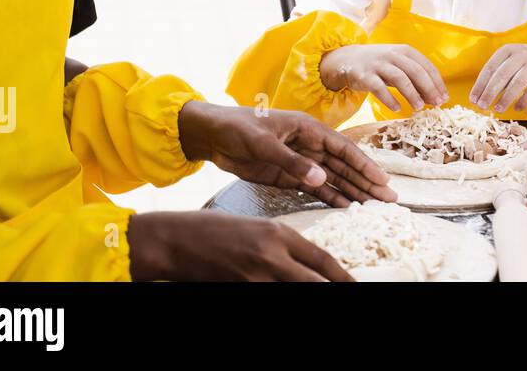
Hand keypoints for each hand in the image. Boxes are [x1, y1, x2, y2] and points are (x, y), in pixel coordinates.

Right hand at [127, 210, 352, 280]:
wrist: (173, 239)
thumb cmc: (211, 229)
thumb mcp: (255, 228)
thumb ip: (281, 245)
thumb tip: (303, 264)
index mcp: (279, 232)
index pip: (321, 259)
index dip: (341, 276)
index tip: (354, 284)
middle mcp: (272, 254)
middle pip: (314, 281)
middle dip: (333, 289)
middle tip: (352, 293)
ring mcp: (256, 275)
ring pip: (295, 291)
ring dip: (308, 294)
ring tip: (323, 296)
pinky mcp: (240, 288)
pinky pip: (269, 297)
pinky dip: (279, 298)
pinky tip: (284, 294)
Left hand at [178, 102, 396, 205]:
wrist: (211, 135)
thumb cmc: (238, 127)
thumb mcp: (263, 142)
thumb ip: (292, 161)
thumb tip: (322, 178)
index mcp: (308, 128)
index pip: (343, 148)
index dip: (364, 164)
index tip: (382, 179)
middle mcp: (310, 144)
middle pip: (344, 166)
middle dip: (367, 181)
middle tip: (389, 198)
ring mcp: (301, 161)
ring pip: (334, 178)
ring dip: (354, 191)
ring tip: (374, 205)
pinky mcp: (288, 175)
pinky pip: (315, 188)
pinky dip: (331, 197)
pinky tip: (347, 206)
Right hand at [320, 43, 447, 111]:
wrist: (347, 60)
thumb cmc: (379, 65)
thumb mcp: (398, 67)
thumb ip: (415, 80)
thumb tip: (434, 97)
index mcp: (405, 51)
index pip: (426, 66)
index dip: (437, 82)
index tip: (444, 98)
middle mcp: (393, 54)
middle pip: (415, 71)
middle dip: (428, 88)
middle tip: (436, 104)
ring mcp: (378, 64)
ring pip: (399, 78)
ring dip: (411, 93)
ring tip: (419, 107)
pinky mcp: (364, 75)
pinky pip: (378, 88)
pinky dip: (389, 99)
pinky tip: (396, 109)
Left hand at [469, 44, 526, 112]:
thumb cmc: (524, 64)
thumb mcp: (510, 62)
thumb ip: (496, 76)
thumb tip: (479, 97)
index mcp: (507, 50)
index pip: (490, 68)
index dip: (480, 85)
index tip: (473, 99)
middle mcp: (521, 55)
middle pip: (502, 75)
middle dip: (490, 93)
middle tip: (482, 106)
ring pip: (517, 83)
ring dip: (506, 98)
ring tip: (498, 109)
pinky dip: (524, 101)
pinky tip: (517, 108)